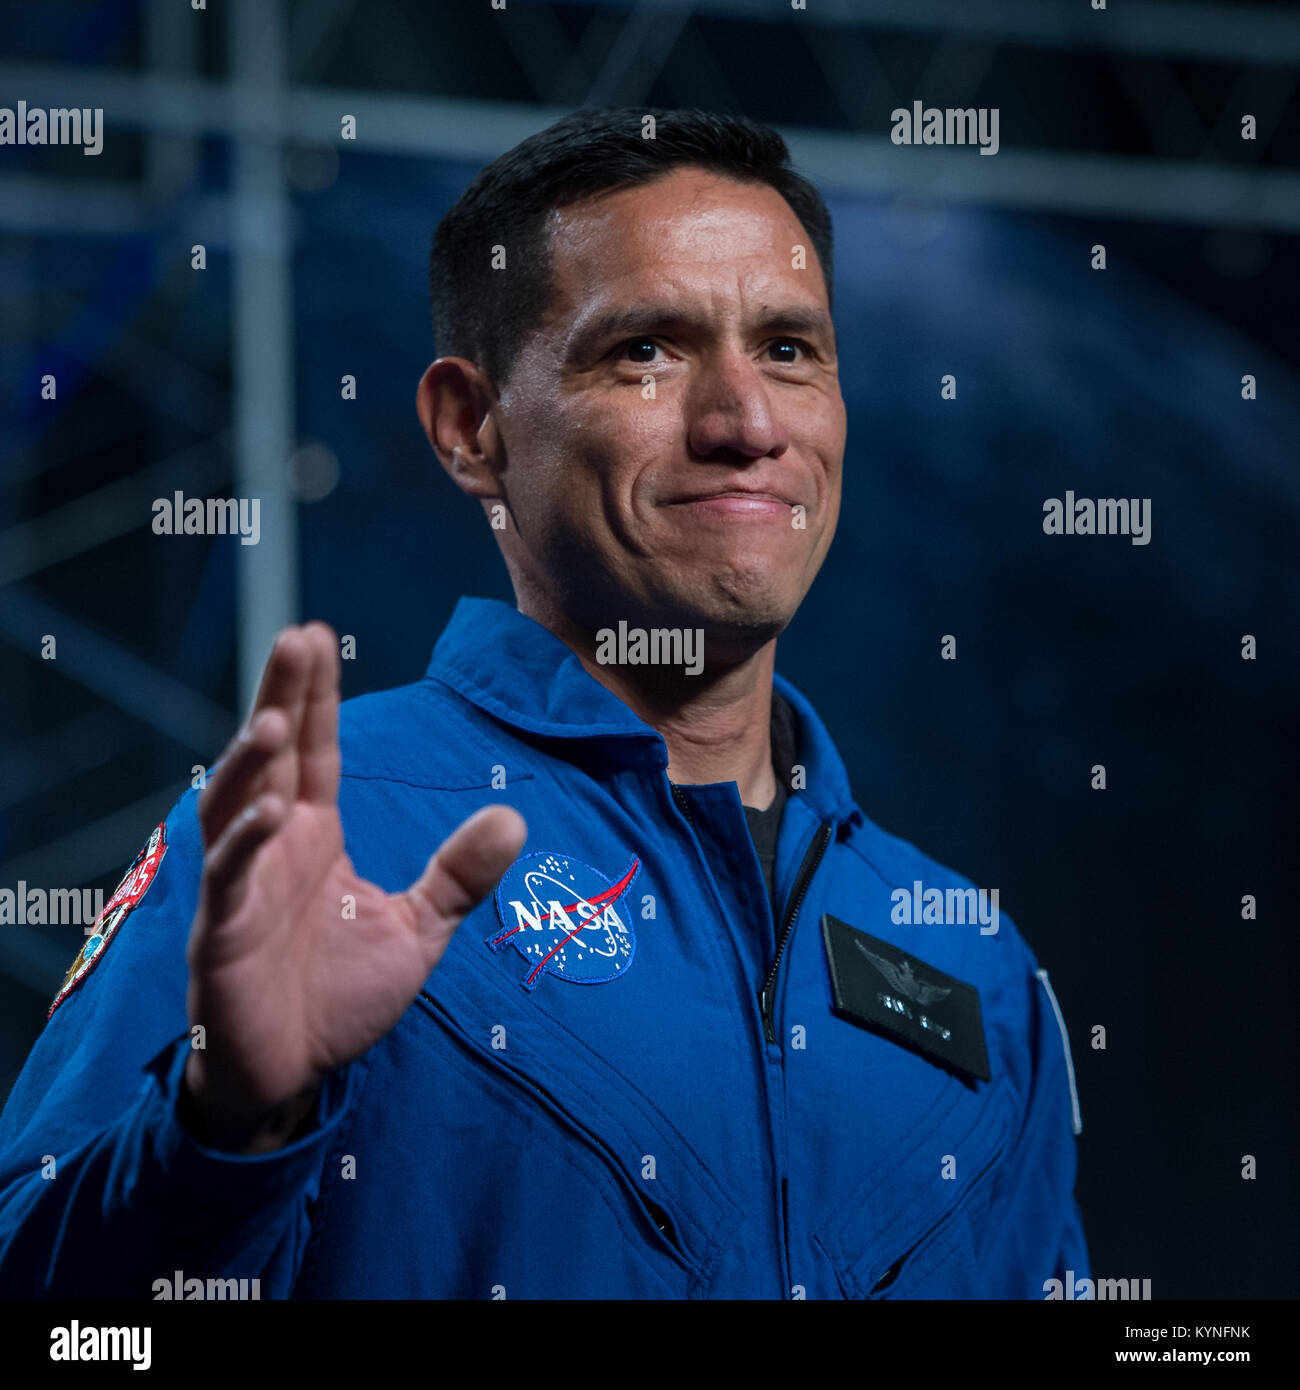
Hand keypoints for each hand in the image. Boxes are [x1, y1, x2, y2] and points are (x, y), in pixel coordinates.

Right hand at [181, 623, 524, 1150]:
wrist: (293, 1074)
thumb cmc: (341, 996)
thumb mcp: (417, 929)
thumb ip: (459, 874)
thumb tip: (515, 815)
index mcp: (314, 838)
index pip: (315, 752)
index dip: (314, 697)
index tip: (318, 635)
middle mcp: (272, 848)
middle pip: (272, 759)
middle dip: (280, 697)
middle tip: (296, 635)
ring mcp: (242, 888)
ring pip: (236, 807)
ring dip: (251, 762)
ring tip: (274, 718)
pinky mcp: (223, 935)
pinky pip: (229, 880)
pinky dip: (244, 845)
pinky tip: (271, 813)